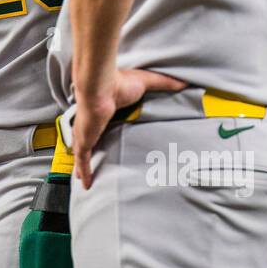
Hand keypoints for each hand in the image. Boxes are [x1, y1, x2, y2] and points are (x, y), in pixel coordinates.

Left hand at [73, 69, 185, 189]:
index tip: (109, 142)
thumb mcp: (146, 82)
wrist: (100, 86)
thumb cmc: (119, 82)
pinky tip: (86, 184)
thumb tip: (183, 83)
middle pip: (90, 142)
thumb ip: (164, 83)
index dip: (103, 133)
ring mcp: (85, 133)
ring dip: (83, 166)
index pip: (102, 125)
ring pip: (82, 154)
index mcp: (104, 110)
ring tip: (84, 178)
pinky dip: (84, 172)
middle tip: (95, 165)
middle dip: (90, 152)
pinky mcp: (84, 141)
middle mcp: (91, 123)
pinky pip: (83, 161)